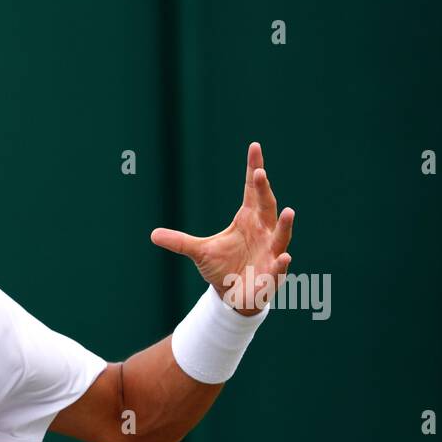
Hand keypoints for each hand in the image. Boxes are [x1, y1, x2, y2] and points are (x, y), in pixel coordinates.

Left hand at [150, 142, 295, 315]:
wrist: (233, 294)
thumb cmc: (222, 267)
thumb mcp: (199, 252)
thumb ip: (179, 241)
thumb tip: (153, 234)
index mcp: (249, 218)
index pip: (252, 190)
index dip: (253, 169)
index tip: (254, 147)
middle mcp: (264, 230)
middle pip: (266, 206)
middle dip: (264, 190)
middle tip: (260, 172)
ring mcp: (270, 251)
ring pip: (281, 235)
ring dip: (284, 225)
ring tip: (288, 211)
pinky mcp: (272, 274)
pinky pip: (279, 267)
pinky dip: (282, 263)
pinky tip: (284, 258)